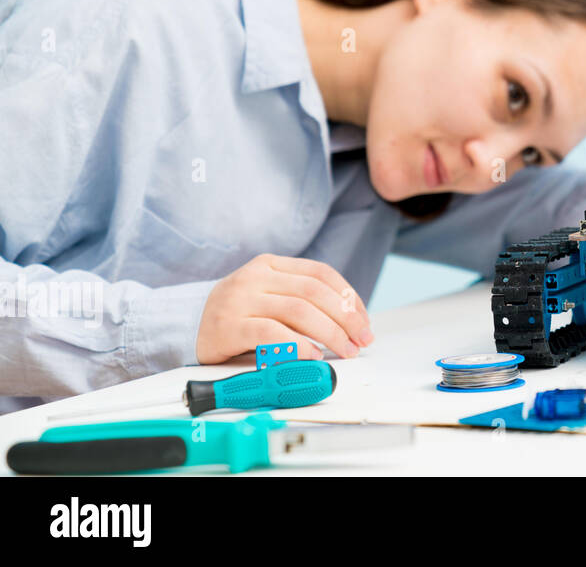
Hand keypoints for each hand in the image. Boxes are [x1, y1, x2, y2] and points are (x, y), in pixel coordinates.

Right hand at [196, 254, 373, 363]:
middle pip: (314, 292)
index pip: (321, 273)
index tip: (364, 320)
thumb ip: (302, 300)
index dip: (349, 297)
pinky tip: (313, 356)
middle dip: (346, 317)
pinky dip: (298, 346)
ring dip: (330, 334)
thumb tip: (351, 321)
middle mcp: (255, 277)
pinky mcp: (228, 326)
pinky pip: (272, 334)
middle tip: (361, 340)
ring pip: (298, 311)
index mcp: (270, 264)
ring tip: (344, 351)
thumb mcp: (269, 296)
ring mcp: (240, 300)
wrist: (186, 326)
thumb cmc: (238, 315)